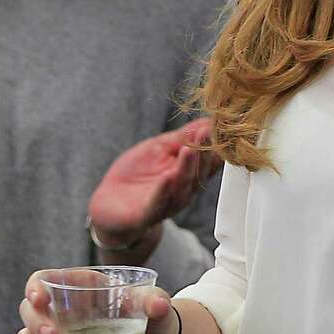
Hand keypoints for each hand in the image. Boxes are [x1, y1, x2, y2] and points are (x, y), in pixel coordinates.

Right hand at [16, 270, 179, 333]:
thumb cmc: (152, 315)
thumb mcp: (155, 305)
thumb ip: (155, 301)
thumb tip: (159, 304)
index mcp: (81, 287)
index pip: (45, 280)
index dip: (35, 287)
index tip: (40, 299)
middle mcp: (65, 309)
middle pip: (31, 310)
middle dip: (35, 323)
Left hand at [88, 117, 220, 247]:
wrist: (110, 204)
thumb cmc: (139, 172)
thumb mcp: (160, 147)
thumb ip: (184, 136)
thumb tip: (210, 119)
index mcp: (191, 172)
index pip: (210, 158)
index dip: (217, 143)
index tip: (223, 124)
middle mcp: (184, 189)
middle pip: (200, 171)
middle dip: (204, 151)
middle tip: (208, 131)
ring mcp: (167, 203)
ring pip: (182, 186)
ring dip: (187, 168)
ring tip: (190, 150)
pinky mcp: (147, 215)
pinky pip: (158, 203)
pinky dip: (163, 190)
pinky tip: (168, 177)